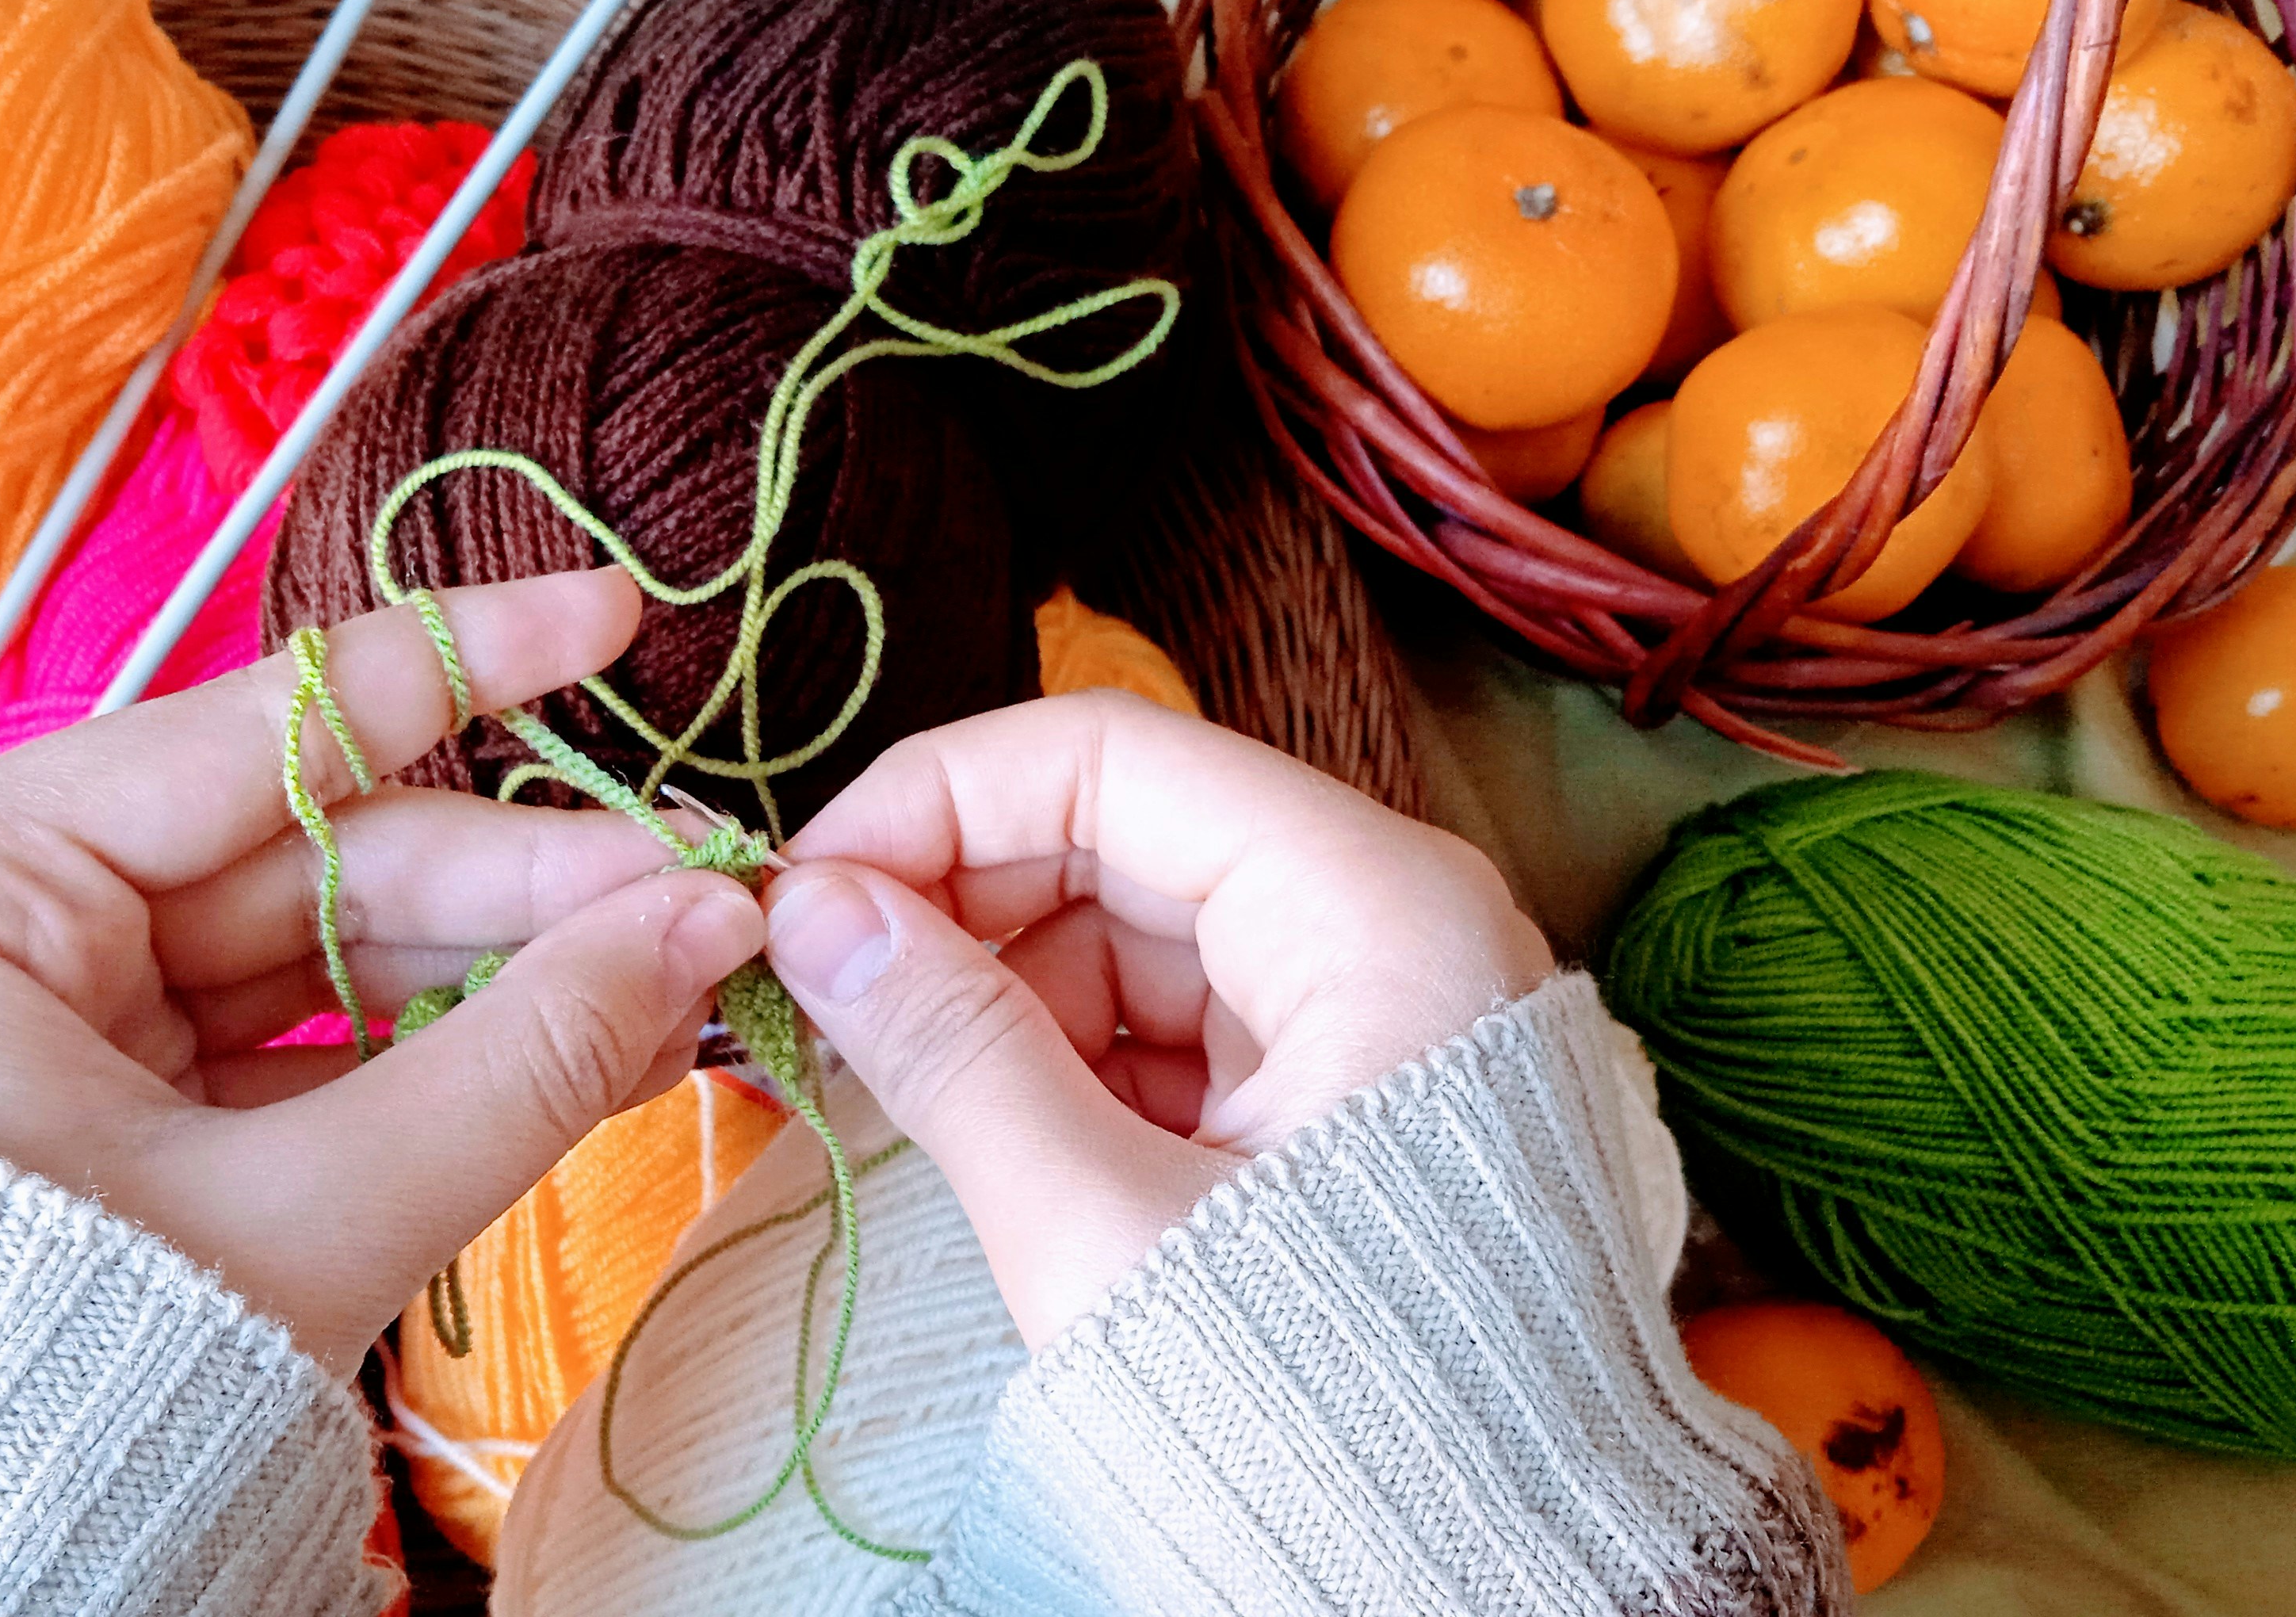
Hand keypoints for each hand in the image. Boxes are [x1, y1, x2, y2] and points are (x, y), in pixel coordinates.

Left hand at [0, 569, 762, 1366]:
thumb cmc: (60, 1390)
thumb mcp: (311, 1213)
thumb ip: (521, 1055)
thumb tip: (710, 923)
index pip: (255, 729)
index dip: (457, 667)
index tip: (611, 612)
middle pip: (306, 856)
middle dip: (519, 884)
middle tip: (703, 896)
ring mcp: (36, 1017)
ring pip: (312, 953)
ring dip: (493, 971)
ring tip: (670, 975)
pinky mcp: (90, 1106)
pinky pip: (285, 1044)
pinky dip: (423, 1051)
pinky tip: (577, 1040)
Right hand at [761, 692, 1550, 1346]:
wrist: (1487, 1581)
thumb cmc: (1323, 1406)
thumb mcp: (1100, 1225)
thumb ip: (950, 1049)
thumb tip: (816, 913)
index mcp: (1372, 909)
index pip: (1113, 761)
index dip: (937, 799)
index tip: (807, 881)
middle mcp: (1387, 925)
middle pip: (1124, 839)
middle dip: (956, 902)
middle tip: (812, 981)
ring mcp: (1368, 1016)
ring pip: (1136, 938)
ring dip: (997, 989)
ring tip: (877, 1069)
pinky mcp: (1340, 1101)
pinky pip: (1174, 1032)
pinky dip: (1062, 1061)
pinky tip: (967, 1114)